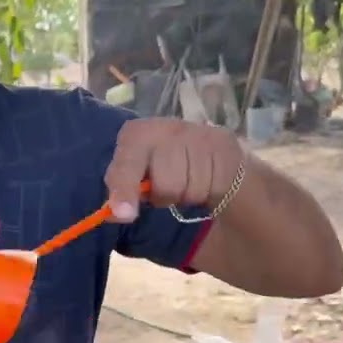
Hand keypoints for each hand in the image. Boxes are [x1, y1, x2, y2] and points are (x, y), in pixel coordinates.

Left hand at [105, 117, 242, 221]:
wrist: (196, 143)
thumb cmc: (155, 163)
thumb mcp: (130, 174)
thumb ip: (119, 193)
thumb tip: (119, 214)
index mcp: (136, 134)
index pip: (128, 164)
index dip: (126, 190)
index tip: (125, 214)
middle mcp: (167, 127)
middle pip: (167, 186)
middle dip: (165, 197)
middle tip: (165, 189)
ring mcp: (198, 133)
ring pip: (193, 190)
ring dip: (188, 196)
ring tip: (185, 181)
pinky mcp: (224, 141)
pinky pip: (217, 186)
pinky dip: (210, 192)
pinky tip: (204, 178)